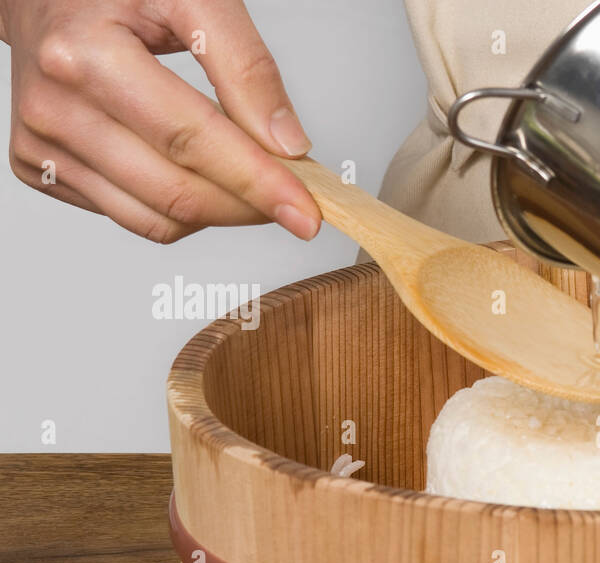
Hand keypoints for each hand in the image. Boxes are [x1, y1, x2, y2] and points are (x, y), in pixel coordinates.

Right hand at [2, 0, 319, 242]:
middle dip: (248, 205)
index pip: (192, 142)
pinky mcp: (42, 167)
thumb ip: (247, 66)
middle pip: (177, 193)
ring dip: (218, 212)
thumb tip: (287, 145)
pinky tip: (191, 170)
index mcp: (85, 54)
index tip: (307, 213)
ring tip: (245, 176)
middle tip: (293, 195)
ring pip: (156, 220)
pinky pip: (130, 215)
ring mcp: (42, 143)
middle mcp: (54, 106)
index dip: (258, 183)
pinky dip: (176, 208)